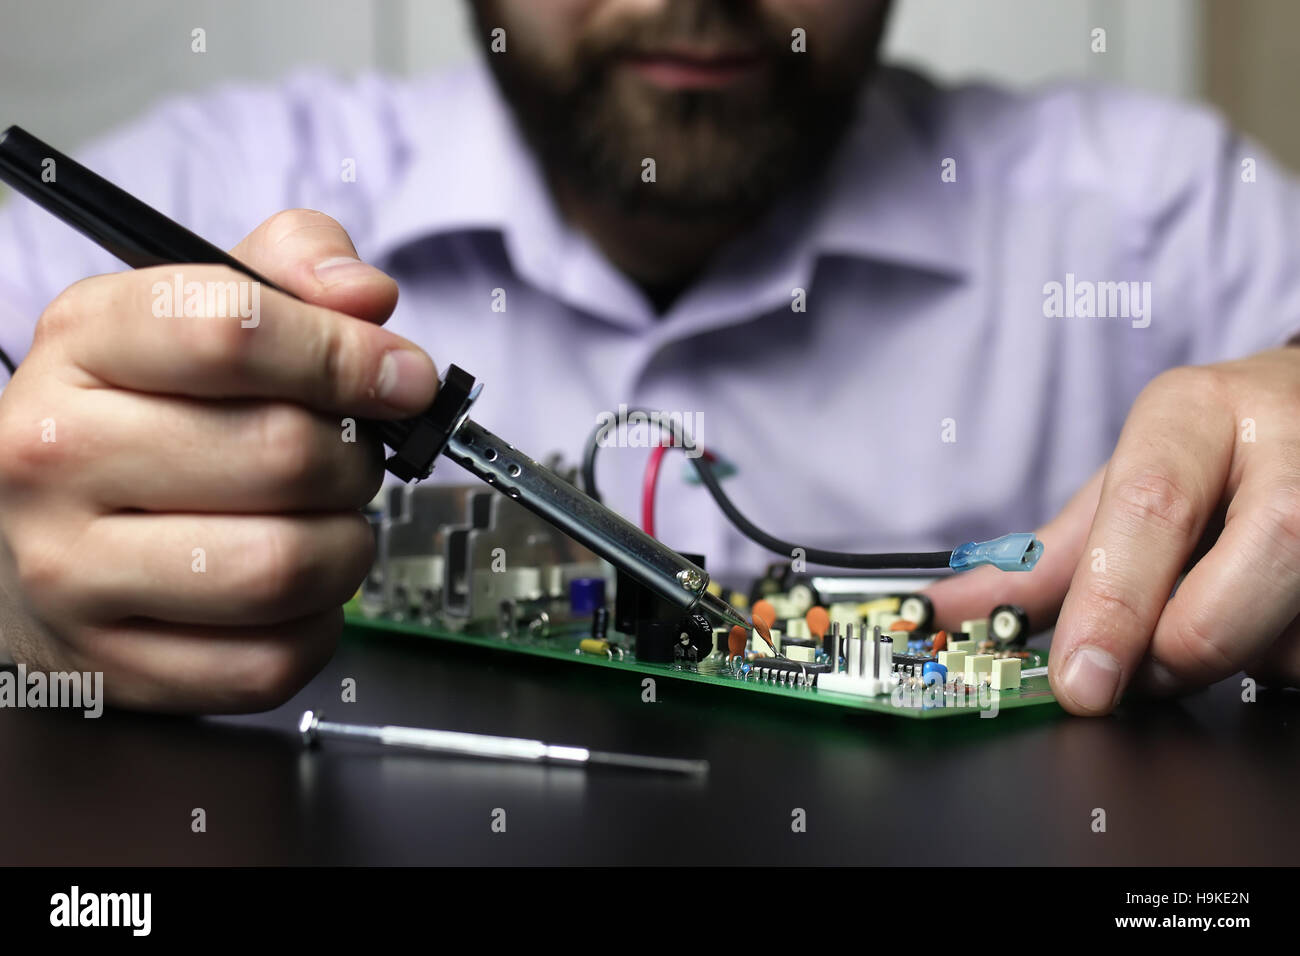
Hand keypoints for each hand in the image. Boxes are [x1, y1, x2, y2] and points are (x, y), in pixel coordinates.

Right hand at [0, 210, 437, 711]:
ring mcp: (75, 573)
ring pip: (286, 566)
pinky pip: (274, 658)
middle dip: (354, 458)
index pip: (234, 331)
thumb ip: (289, 269)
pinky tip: (293, 591)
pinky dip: (317, 624)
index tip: (401, 377)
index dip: (347, 354)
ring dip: (346, 544)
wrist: (28, 537)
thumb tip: (365, 297)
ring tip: (325, 522)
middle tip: (349, 457)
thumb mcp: (191, 308)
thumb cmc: (137, 417)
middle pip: (282, 454)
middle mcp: (56, 458)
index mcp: (82, 345)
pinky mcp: (117, 665)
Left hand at [925, 348, 1299, 713]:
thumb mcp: (1128, 479)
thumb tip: (943, 612)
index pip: (1148, 512)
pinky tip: (1271, 607)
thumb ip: (1042, 555)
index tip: (1079, 681)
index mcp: (1192, 414)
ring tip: (1224, 599)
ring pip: (1285, 638)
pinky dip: (1283, 652)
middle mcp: (1284, 443)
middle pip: (1228, 589)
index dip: (1110, 606)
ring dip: (1237, 655)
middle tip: (1144, 668)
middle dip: (1172, 655)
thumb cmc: (1212, 452)